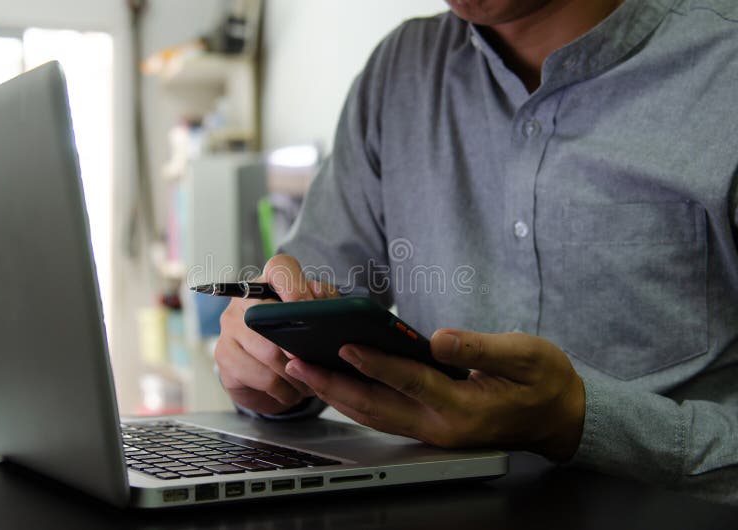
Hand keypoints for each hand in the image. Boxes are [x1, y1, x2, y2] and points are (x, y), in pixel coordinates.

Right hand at [214, 254, 337, 414]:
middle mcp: (244, 300)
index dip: (295, 286)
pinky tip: (291, 392)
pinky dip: (283, 390)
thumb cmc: (293, 335)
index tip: (307, 306)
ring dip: (296, 374)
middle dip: (298, 344)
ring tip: (311, 382)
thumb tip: (320, 300)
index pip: (280, 268)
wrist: (262, 370)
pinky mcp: (224, 356)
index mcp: (270, 281)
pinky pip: (260, 377)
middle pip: (270, 317)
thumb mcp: (313, 316)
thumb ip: (324, 303)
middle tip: (317, 361)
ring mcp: (229, 327)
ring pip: (268, 352)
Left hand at [284, 329, 584, 460]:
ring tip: (302, 370)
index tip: (344, 345)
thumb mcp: (525, 355)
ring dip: (335, 394)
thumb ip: (480, 347)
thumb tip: (437, 339)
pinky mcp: (429, 425)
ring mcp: (432, 430)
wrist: (560, 417)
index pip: (411, 382)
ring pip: (374, 414)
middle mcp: (441, 425)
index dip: (376, 362)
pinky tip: (335, 382)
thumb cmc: (545, 382)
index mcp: (464, 408)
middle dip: (332, 386)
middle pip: (376, 406)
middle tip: (296, 362)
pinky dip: (354, 399)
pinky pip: (383, 414)